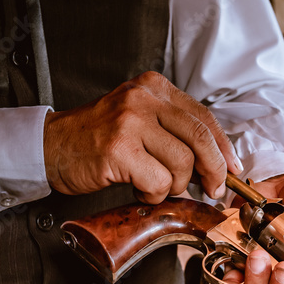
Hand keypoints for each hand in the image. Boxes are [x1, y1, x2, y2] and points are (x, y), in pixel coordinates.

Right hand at [43, 71, 242, 202]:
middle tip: (212, 189)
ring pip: (181, 164)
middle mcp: (143, 99)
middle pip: (200, 138)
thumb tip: (217, 163)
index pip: (204, 117)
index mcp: (154, 88)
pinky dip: (153, 195)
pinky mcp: (118, 150)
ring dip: (173, 186)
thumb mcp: (139, 120)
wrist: (51, 147)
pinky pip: (158, 182)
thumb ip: (174, 132)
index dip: (224, 148)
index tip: (232, 169)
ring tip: (152, 184)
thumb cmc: (97, 139)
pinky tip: (137, 189)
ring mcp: (130, 122)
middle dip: (214, 170)